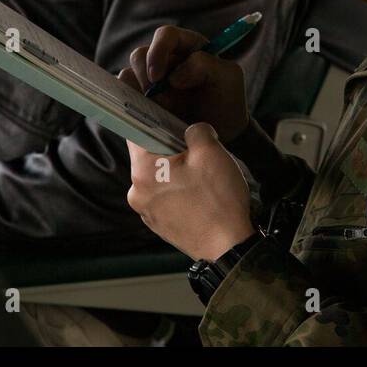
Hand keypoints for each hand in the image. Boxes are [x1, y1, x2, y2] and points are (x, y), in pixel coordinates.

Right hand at [118, 25, 249, 141]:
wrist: (222, 133)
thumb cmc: (226, 100)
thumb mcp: (228, 77)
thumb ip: (206, 65)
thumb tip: (174, 76)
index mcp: (187, 45)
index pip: (165, 35)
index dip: (158, 51)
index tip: (158, 77)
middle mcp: (166, 59)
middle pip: (140, 55)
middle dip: (146, 79)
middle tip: (162, 102)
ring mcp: (151, 80)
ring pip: (128, 75)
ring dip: (140, 95)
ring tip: (162, 112)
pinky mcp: (141, 99)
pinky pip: (124, 96)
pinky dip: (131, 105)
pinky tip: (149, 117)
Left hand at [126, 124, 255, 260]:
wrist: (229, 248)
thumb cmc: (217, 201)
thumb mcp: (211, 152)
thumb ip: (196, 131)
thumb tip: (193, 131)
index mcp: (142, 172)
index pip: (137, 132)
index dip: (154, 120)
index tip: (170, 119)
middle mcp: (137, 193)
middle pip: (150, 156)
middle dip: (172, 150)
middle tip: (198, 153)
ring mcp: (147, 212)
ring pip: (159, 178)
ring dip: (178, 172)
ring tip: (203, 179)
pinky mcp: (160, 225)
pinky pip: (166, 197)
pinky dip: (180, 191)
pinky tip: (201, 195)